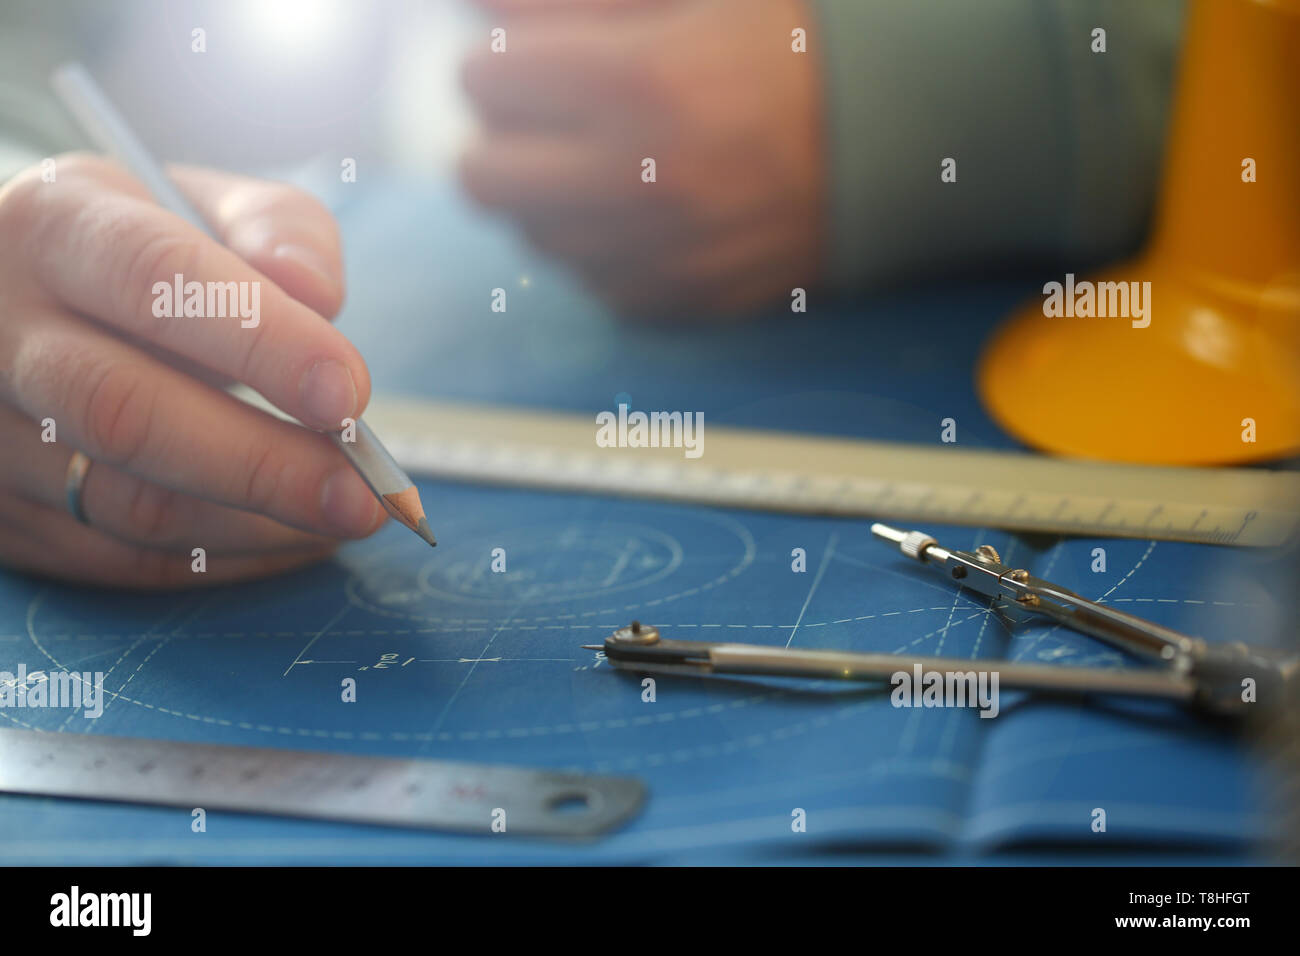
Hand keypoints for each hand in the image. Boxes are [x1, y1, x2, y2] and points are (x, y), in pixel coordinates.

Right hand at [0, 153, 384, 586]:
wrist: (13, 297)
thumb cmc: (135, 251)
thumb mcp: (198, 203)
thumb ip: (276, 228)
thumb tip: (320, 295)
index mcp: (53, 226)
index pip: (156, 280)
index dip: (259, 340)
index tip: (347, 394)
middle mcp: (1, 331)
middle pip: (125, 411)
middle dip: (261, 463)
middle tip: (363, 493)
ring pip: (120, 503)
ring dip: (253, 524)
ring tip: (345, 516)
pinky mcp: (3, 514)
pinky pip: (116, 557)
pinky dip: (221, 559)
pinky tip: (293, 540)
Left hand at [459, 0, 825, 317]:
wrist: (908, 137)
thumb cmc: (806, 46)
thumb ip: (581, 2)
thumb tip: (488, 18)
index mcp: (636, 83)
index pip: (483, 83)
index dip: (500, 63)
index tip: (527, 60)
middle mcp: (635, 182)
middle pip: (482, 180)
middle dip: (501, 138)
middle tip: (541, 117)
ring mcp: (660, 255)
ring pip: (535, 239)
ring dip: (549, 197)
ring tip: (604, 161)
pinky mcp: (686, 301)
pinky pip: (596, 284)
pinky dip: (603, 249)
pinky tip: (645, 211)